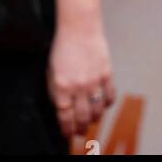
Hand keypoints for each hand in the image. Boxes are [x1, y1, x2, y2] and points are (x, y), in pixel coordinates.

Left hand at [47, 15, 115, 140]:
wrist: (79, 28)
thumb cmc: (64, 47)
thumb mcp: (51, 71)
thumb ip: (55, 91)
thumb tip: (61, 109)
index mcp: (61, 87)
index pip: (65, 117)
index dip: (67, 129)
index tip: (68, 133)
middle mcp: (78, 87)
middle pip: (82, 117)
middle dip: (81, 128)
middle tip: (81, 131)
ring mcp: (94, 81)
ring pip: (97, 111)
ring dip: (95, 119)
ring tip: (92, 120)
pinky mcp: (106, 73)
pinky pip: (110, 96)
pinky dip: (108, 104)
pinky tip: (104, 104)